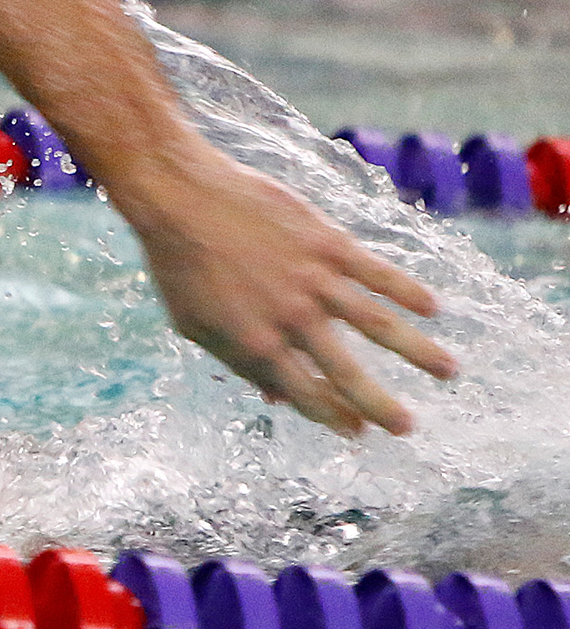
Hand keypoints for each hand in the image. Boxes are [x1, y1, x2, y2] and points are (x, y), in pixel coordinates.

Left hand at [122, 151, 456, 435]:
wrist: (182, 197)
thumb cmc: (179, 264)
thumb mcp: (195, 325)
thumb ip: (236, 361)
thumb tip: (274, 395)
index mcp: (256, 345)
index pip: (306, 395)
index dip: (334, 418)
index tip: (357, 432)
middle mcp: (292, 320)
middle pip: (348, 374)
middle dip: (382, 406)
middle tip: (408, 428)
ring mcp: (315, 281)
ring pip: (380, 326)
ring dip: (418, 352)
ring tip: (449, 372)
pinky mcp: (328, 243)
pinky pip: (378, 273)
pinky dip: (408, 292)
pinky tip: (432, 308)